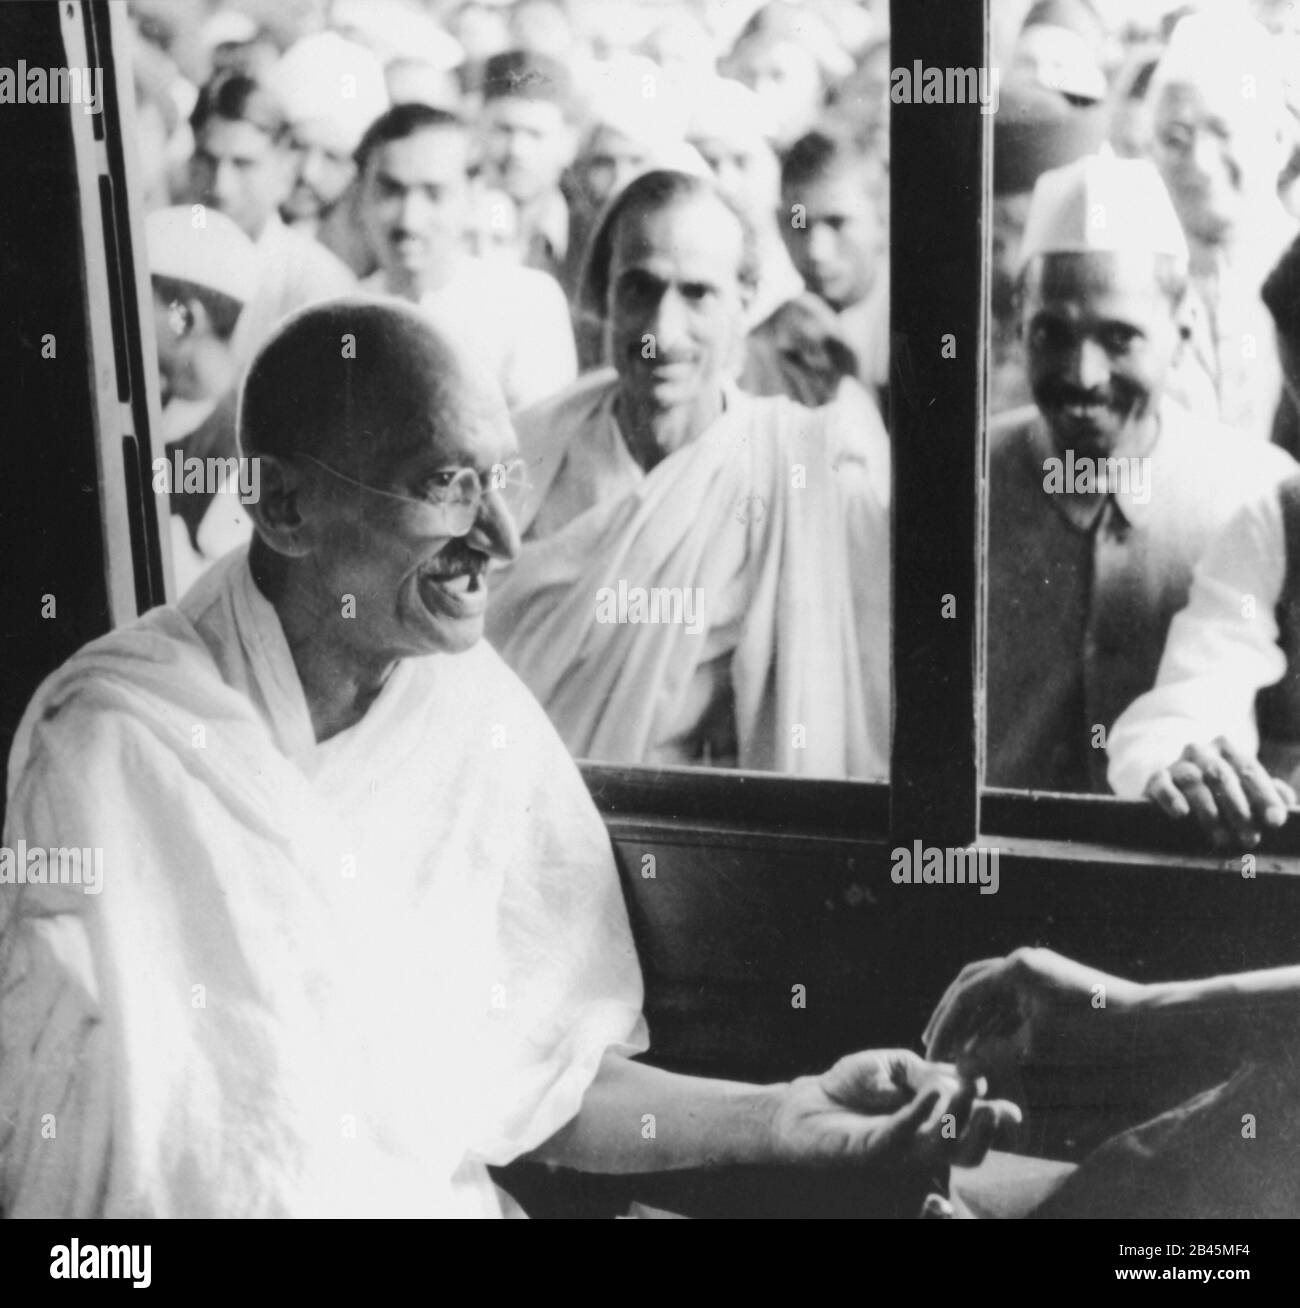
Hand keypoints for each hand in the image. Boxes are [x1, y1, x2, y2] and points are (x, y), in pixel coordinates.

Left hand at [769, 1048, 1020, 1171]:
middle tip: (996, 1105)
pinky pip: (901, 1135)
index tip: (1011, 1104)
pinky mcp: (871, 1149)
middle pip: (968, 1153)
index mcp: (932, 1125)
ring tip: (966, 1091)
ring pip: (941, 1149)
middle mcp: (921, 1144)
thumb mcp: (895, 1066)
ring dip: (960, 1120)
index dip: (997, 1122)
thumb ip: (925, 1070)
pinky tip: (932, 1092)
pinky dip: (921, 1113)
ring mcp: (898, 1151)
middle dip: (988, 1132)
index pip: (974, 1131)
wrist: (805, 1101)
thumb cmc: (852, 1086)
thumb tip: (959, 1075)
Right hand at [924, 947, 1145, 1080]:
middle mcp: (1023, 963)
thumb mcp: (1037, 1046)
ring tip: (958, 1053)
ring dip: (974, 1024)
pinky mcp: (1052, 990)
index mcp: (1015, 967)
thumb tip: (960, 1065)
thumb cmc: (1093, 1031)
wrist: (1150, 1026)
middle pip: (972, 987)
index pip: (965, 993)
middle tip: (933, 1044)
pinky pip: (1013, 1006)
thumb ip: (993, 1053)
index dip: (945, 1024)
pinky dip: (997, 1027)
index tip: (931, 1049)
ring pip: (992, 998)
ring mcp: (1039, 974)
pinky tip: (989, 1050)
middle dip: (952, 1017)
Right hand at [1143, 739, 1294, 850]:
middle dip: (1239, 809)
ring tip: (1222, 839)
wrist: (1176, 784)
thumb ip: (1269, 794)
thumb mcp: (1246, 789)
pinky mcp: (1156, 779)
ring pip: (1193, 780)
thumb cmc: (1221, 792)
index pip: (1249, 770)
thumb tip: (1286, 802)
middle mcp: (1202, 751)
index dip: (1265, 796)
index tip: (1276, 822)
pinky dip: (1171, 797)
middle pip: (1221, 775)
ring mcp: (1177, 763)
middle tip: (1250, 839)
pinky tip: (1182, 813)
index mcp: (1228, 750)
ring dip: (1210, 811)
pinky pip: (1162, 784)